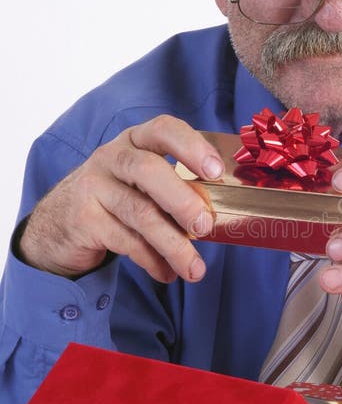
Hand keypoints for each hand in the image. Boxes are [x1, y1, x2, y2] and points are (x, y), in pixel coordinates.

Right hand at [18, 115, 223, 282]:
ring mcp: (93, 186)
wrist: (59, 225)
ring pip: (139, 213)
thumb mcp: (142, 183)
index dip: (192, 147)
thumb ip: (175, 189)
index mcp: (136, 141)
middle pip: (148, 171)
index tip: (216, 171)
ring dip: (173, 245)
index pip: (164, 130)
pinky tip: (167, 273)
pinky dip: (152, 260)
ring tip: (195, 270)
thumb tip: (220, 217)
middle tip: (206, 225)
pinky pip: (125, 241)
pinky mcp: (84, 219)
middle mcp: (112, 157)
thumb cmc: (117, 200)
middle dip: (182, 200)